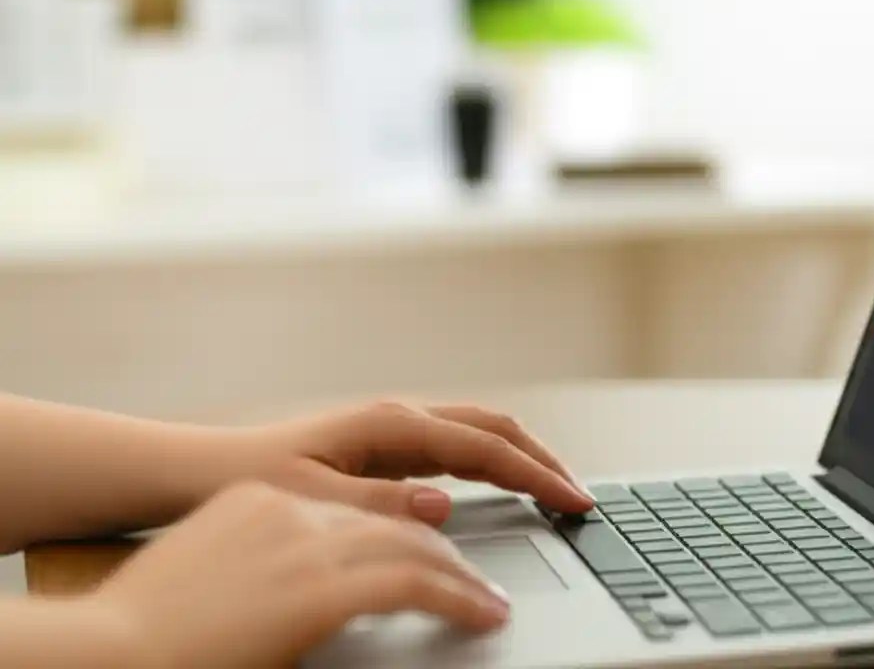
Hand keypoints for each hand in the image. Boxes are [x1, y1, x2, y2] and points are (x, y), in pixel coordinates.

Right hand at [88, 482, 509, 668]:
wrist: (106, 651)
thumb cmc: (150, 629)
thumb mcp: (218, 574)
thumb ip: (272, 562)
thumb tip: (307, 582)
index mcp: (263, 502)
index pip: (358, 510)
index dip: (405, 531)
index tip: (431, 552)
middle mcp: (292, 511)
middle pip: (397, 521)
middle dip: (448, 549)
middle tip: (477, 579)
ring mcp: (308, 544)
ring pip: (416, 546)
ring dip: (462, 577)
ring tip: (487, 601)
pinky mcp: (321, 586)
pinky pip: (414, 583)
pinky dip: (458, 597)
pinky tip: (481, 612)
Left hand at [240, 400, 593, 524]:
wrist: (205, 468)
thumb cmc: (251, 478)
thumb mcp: (311, 500)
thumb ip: (377, 503)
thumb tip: (440, 505)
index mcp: (390, 425)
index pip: (486, 448)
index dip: (537, 475)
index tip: (574, 501)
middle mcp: (400, 419)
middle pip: (495, 428)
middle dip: (544, 458)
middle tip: (581, 496)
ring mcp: (396, 430)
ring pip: (480, 434)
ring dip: (523, 458)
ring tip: (557, 490)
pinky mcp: (388, 447)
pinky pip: (458, 450)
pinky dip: (495, 464)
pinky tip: (505, 486)